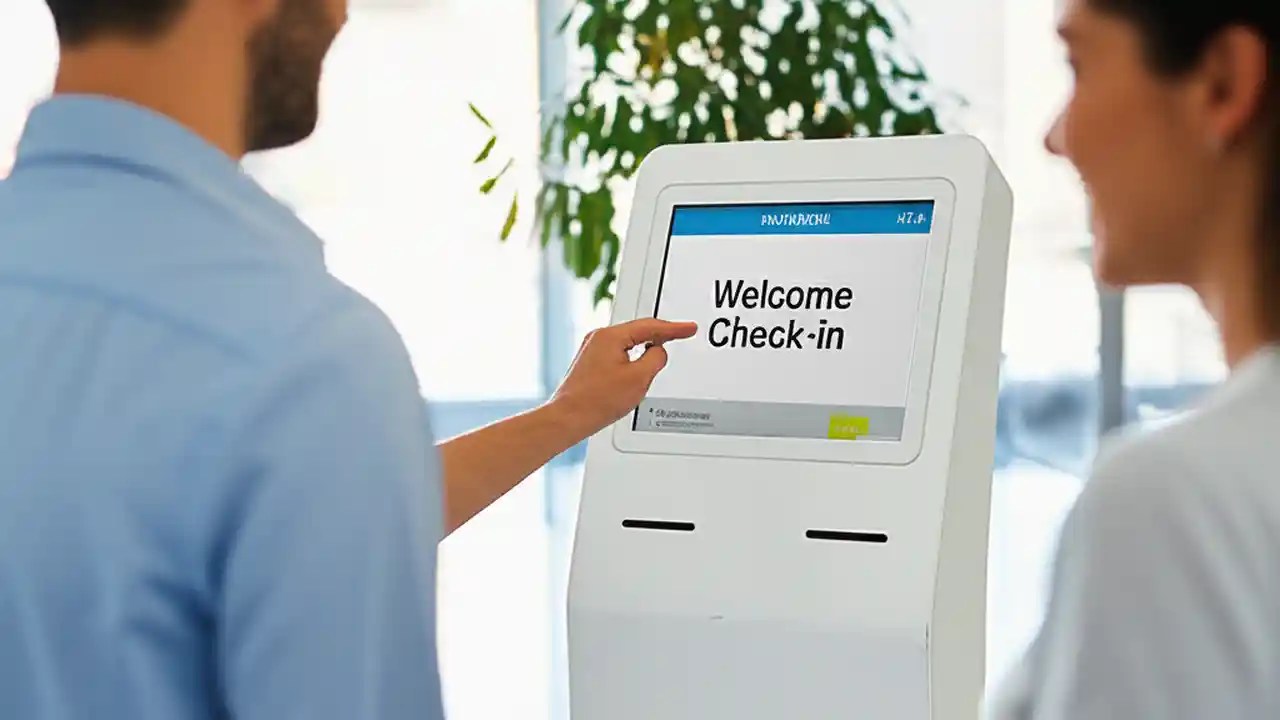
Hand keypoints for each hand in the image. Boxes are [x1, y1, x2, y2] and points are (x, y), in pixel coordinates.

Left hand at [548, 318, 697, 438]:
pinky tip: (639, 362)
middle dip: (661, 333)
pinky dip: (633, 355)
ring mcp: (592, 350)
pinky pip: (618, 351)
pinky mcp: (590, 362)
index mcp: (610, 337)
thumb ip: (655, 358)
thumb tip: (658, 351)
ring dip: (646, 345)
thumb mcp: (639, 379)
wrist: (568, 417)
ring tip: (663, 347)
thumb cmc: (596, 401)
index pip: (650, 326)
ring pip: (627, 341)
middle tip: (682, 333)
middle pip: (638, 330)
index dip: (674, 328)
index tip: (689, 328)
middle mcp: (598, 338)